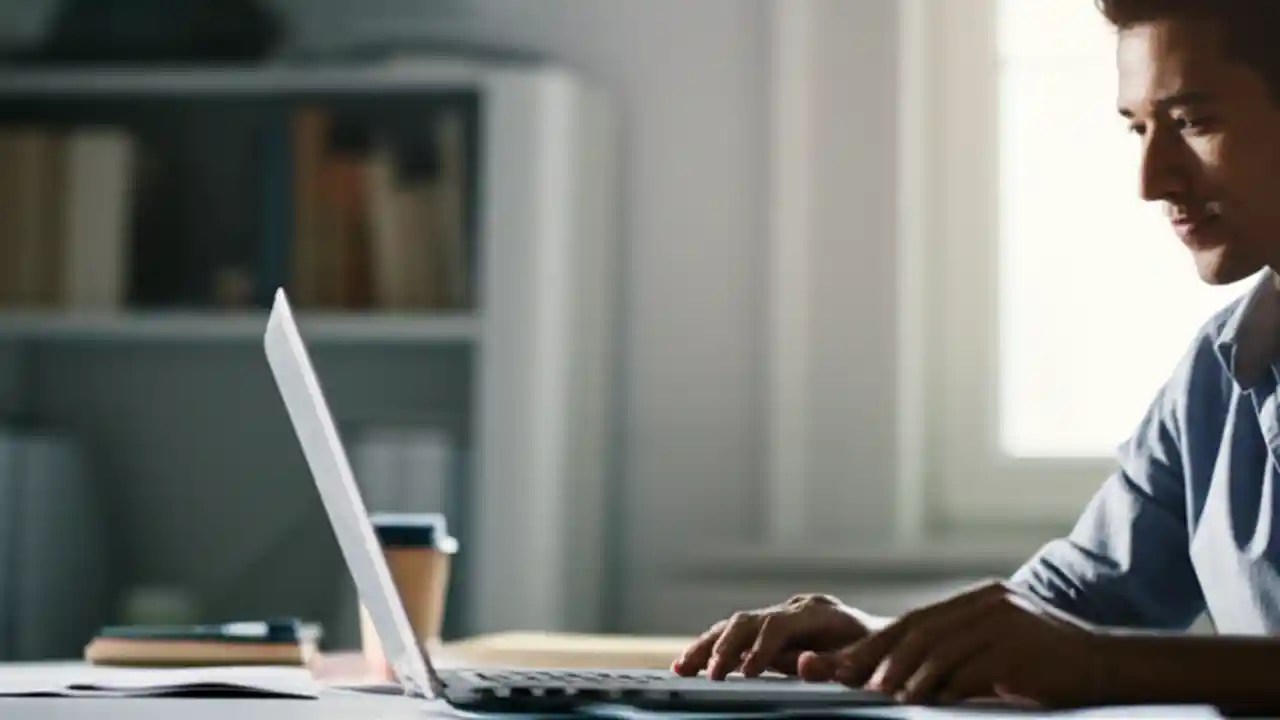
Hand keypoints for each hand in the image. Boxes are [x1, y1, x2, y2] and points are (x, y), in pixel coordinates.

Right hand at [672, 594, 874, 679]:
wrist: (884, 648)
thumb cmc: (876, 660)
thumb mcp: (862, 664)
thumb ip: (833, 664)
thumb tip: (802, 664)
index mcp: (819, 612)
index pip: (779, 624)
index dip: (760, 648)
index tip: (746, 673)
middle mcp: (795, 608)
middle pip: (749, 620)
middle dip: (724, 646)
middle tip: (707, 674)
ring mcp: (781, 616)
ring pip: (735, 626)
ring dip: (708, 646)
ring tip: (682, 667)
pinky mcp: (770, 630)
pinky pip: (736, 635)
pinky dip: (712, 648)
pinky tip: (689, 663)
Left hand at [801, 581, 1103, 706]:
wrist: (1109, 667)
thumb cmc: (1050, 666)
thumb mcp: (1001, 645)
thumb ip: (960, 651)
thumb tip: (907, 677)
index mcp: (980, 600)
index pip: (917, 621)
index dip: (879, 644)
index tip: (846, 665)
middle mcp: (988, 604)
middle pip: (918, 629)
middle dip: (878, 656)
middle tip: (848, 678)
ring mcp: (1003, 622)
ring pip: (938, 647)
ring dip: (906, 674)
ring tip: (883, 694)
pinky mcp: (1017, 647)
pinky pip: (968, 668)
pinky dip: (942, 687)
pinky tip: (924, 702)